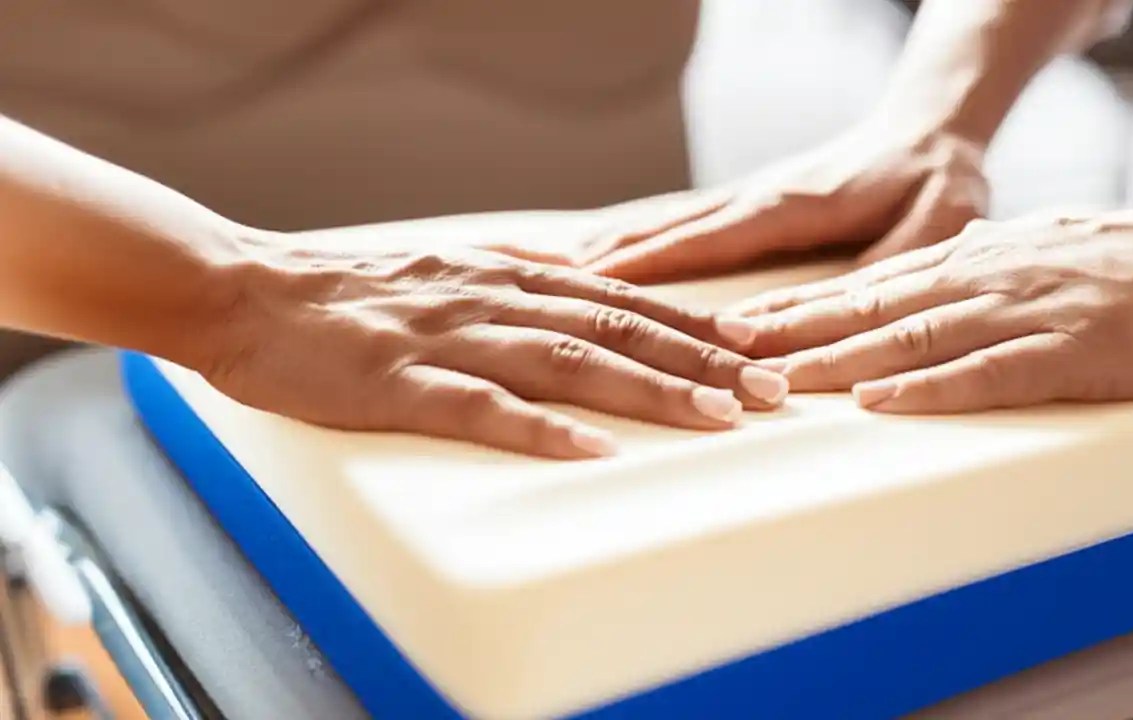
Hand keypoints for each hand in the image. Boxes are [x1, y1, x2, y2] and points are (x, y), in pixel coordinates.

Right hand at [196, 237, 788, 458]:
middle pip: (615, 328)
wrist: (248, 293)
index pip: (620, 299)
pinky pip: (482, 407)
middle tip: (767, 389)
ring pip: (568, 362)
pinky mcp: (401, 384)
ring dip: (648, 388)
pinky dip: (541, 428)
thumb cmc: (351, 293)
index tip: (754, 347)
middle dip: (699, 359)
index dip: (693, 324)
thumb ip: (518, 280)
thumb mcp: (450, 269)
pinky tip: (592, 449)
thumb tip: (586, 287)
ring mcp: (449, 339)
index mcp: (506, 275)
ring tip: (714, 416)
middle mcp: (492, 298)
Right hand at [549, 123, 987, 282]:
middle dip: (600, 257)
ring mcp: (740, 198)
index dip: (652, 261)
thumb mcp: (937, 220)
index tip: (596, 281)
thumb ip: (893, 265)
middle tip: (536, 280)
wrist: (927, 130)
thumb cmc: (934, 179)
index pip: (708, 237)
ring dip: (599, 247)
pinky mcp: (740, 207)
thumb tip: (847, 314)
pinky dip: (622, 239)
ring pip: (655, 222)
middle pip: (661, 228)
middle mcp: (752, 198)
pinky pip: (668, 223)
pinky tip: (586, 256)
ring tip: (537, 267)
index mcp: (789, 206)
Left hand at [732, 183, 1132, 411]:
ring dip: (837, 362)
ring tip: (777, 380)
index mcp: (975, 258)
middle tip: (727, 351)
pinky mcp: (1068, 353)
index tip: (741, 325)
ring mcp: (1023, 313)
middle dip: (792, 331)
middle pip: (869, 308)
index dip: (798, 305)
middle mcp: (983, 279)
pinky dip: (928, 388)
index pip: (866, 285)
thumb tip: (929, 282)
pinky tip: (880, 401)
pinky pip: (986, 372)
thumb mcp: (1038, 249)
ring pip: (912, 338)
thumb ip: (978, 268)